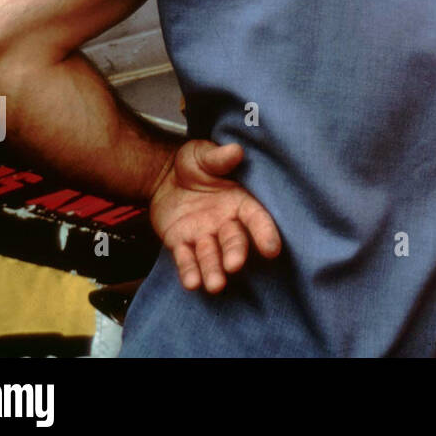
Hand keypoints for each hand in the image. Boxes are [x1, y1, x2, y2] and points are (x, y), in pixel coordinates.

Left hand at [148, 139, 281, 293]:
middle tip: (234, 265)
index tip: (272, 249)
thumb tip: (235, 151)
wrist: (163, 176)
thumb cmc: (193, 164)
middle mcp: (226, 223)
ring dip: (213, 270)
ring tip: (214, 285)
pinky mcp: (182, 245)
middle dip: (235, 253)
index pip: (257, 218)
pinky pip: (186, 260)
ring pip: (211, 256)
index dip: (265, 232)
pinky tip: (191, 283)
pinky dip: (189, 271)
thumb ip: (219, 157)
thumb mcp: (204, 155)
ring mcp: (204, 236)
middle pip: (235, 241)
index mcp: (239, 201)